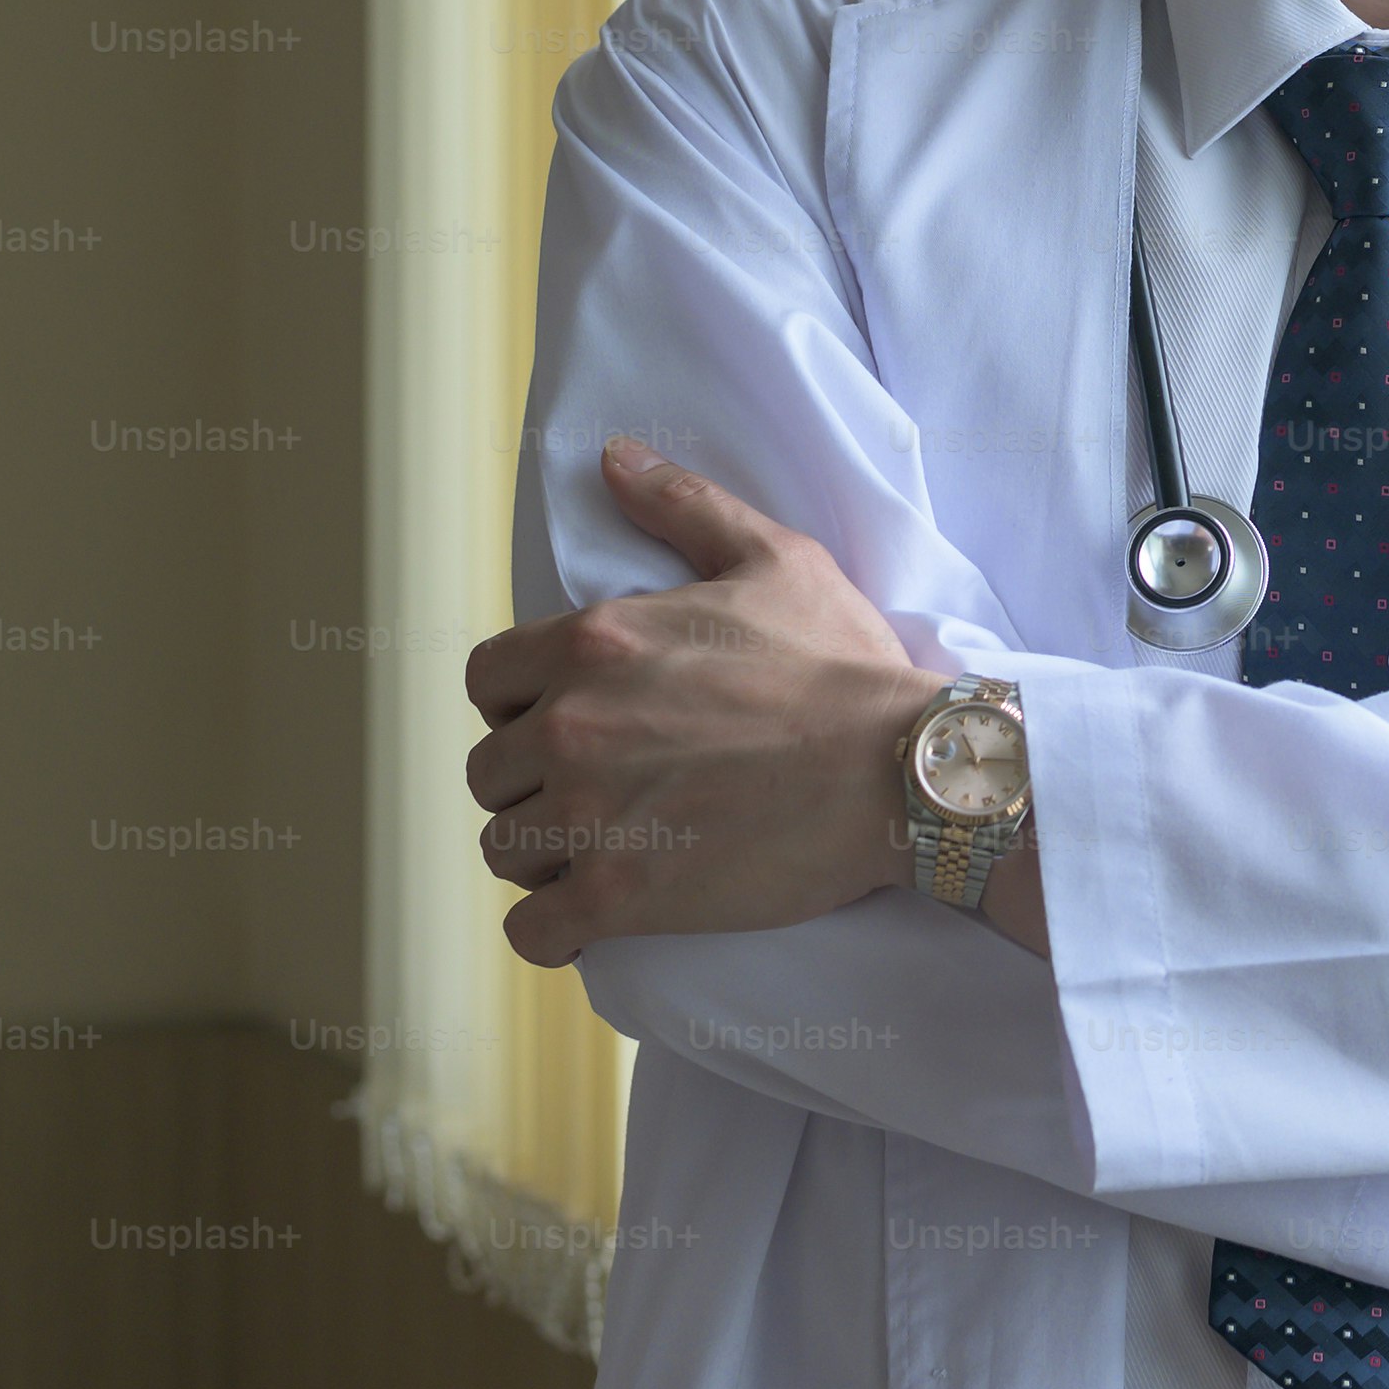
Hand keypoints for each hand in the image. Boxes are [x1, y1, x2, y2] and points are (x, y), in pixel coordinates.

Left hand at [465, 438, 940, 968]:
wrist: (902, 767)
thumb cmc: (843, 662)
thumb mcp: (773, 559)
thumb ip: (683, 505)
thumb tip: (611, 457)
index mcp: (592, 642)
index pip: (485, 681)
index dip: (520, 703)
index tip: (572, 719)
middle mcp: (572, 725)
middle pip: (489, 772)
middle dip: (534, 783)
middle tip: (601, 791)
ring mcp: (592, 816)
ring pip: (504, 850)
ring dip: (545, 854)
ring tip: (605, 851)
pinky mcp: (622, 895)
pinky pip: (533, 931)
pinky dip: (553, 930)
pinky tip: (591, 917)